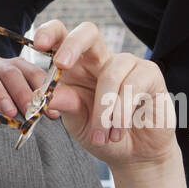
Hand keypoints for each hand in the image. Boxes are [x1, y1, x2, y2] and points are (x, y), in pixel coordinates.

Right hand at [0, 55, 57, 119]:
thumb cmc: (3, 112)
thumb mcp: (24, 108)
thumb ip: (40, 107)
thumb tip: (57, 111)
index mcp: (17, 69)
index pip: (32, 72)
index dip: (43, 89)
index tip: (52, 110)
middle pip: (12, 72)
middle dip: (23, 93)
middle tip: (31, 113)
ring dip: (1, 93)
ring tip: (9, 112)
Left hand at [31, 20, 179, 169]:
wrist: (134, 155)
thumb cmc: (101, 134)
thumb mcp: (75, 120)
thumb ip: (62, 103)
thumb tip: (39, 93)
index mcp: (76, 66)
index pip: (62, 36)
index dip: (50, 32)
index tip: (39, 45)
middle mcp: (101, 59)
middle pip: (88, 32)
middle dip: (72, 45)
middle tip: (61, 65)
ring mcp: (127, 64)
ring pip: (110, 74)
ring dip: (103, 111)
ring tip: (100, 138)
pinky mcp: (150, 74)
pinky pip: (133, 86)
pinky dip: (122, 114)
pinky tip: (118, 132)